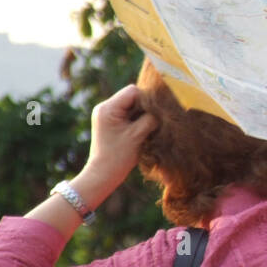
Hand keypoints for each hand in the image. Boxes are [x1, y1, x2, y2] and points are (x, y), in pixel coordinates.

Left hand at [77, 85, 157, 204]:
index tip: (157, 113)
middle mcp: (104, 107)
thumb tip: (164, 107)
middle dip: (145, 107)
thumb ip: (151, 117)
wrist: (102, 175)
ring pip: (131, 105)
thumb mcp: (138, 135)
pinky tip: (141, 130)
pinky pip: (127, 113)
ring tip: (146, 128)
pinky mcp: (110, 122)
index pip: (133, 91)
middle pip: (132, 96)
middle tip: (153, 121)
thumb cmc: (119, 157)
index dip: (148, 99)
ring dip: (141, 114)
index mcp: (108, 108)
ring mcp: (106, 114)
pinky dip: (136, 119)